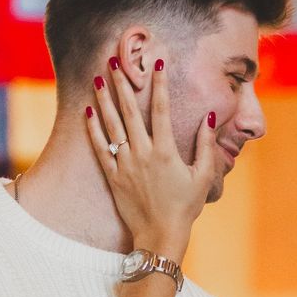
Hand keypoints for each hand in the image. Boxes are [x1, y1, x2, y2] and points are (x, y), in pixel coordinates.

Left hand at [86, 57, 217, 252]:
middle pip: (129, 110)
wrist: (160, 235)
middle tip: (115, 61)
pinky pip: (100, 148)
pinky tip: (88, 111)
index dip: (160, 83)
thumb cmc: (185, 208)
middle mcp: (142, 153)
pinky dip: (93, 129)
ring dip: (104, 99)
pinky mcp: (113, 176)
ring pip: (111, 125)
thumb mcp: (203, 177)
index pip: (161, 108)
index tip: (158, 62)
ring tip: (97, 78)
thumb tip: (207, 118)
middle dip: (122, 83)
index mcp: (166, 151)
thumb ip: (206, 146)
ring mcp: (125, 164)